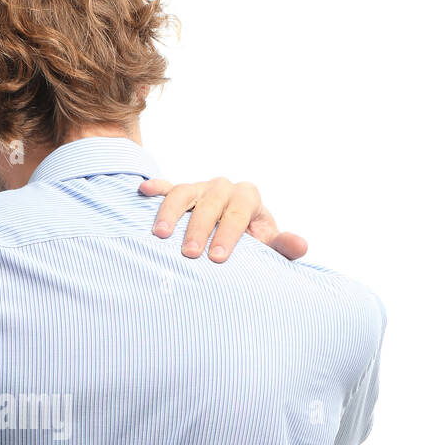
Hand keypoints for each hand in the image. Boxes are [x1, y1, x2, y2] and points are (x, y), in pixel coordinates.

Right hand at [139, 177, 307, 261]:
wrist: (234, 233)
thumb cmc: (251, 243)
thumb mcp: (267, 246)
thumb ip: (282, 246)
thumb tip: (300, 245)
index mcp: (248, 198)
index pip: (239, 212)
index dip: (228, 234)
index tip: (217, 258)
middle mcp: (223, 188)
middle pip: (210, 203)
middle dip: (199, 228)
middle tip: (189, 254)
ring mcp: (199, 189)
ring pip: (184, 193)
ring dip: (171, 212)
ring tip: (160, 236)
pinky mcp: (179, 192)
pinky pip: (166, 186)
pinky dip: (155, 187)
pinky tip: (143, 191)